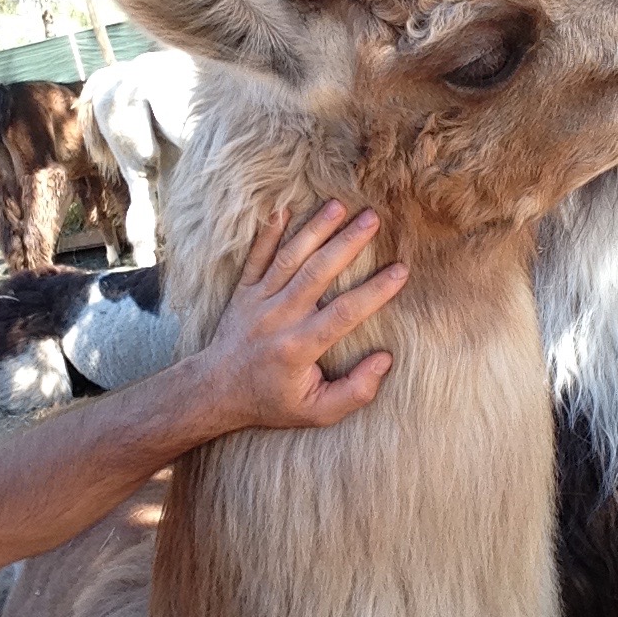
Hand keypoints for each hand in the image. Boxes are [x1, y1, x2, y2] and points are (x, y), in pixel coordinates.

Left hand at [205, 201, 406, 430]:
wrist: (216, 390)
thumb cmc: (273, 401)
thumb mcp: (317, 412)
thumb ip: (355, 391)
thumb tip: (385, 360)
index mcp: (299, 347)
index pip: (344, 314)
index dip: (375, 291)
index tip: (401, 270)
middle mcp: (278, 318)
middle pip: (317, 273)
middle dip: (347, 243)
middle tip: (373, 218)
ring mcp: (258, 301)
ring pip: (289, 258)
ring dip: (314, 229)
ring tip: (339, 204)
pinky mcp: (244, 291)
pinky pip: (256, 257)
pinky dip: (268, 232)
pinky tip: (284, 208)